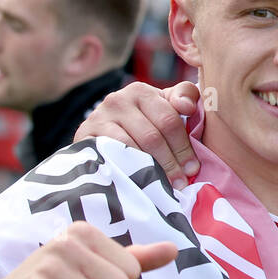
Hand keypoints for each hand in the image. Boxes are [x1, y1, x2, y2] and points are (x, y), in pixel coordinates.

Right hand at [75, 81, 200, 188]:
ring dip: (151, 171)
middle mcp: (117, 100)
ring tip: (164, 186)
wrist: (100, 134)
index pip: (169, 121)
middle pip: (152, 137)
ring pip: (132, 149)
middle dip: (171, 163)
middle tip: (181, 182)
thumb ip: (184, 97)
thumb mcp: (164, 105)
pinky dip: (128, 171)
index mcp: (141, 91)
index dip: (184, 147)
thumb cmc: (143, 121)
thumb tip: (188, 106)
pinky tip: (140, 183)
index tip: (193, 168)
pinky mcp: (84, 137)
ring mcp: (98, 118)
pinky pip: (111, 157)